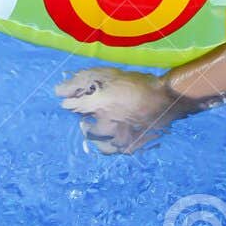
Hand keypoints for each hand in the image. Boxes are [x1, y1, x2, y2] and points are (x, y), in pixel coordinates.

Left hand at [55, 67, 199, 155]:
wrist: (167, 99)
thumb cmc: (137, 83)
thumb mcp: (109, 74)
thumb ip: (83, 80)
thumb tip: (59, 89)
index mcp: (99, 104)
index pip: (72, 107)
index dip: (70, 103)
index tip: (71, 101)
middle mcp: (106, 125)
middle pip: (86, 128)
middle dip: (86, 120)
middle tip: (91, 114)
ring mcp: (118, 139)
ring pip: (99, 143)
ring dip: (97, 136)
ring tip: (102, 128)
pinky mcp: (130, 148)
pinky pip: (114, 150)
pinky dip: (112, 144)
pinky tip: (116, 136)